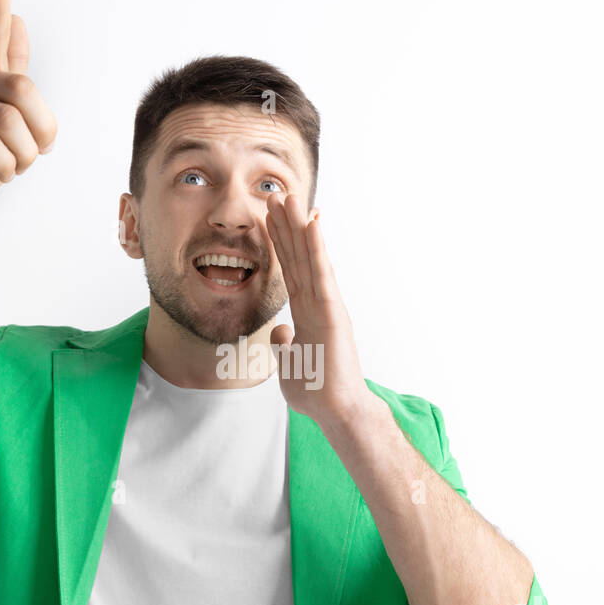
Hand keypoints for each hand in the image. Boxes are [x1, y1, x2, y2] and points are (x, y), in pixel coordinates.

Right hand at [0, 0, 58, 224]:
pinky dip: (4, 164)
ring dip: (23, 153)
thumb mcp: (14, 122)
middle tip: (38, 153)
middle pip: (19, 88)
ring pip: (5, 120)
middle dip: (40, 128)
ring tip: (17, 167)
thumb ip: (17, 82)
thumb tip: (19, 23)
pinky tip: (2, 173)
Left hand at [265, 191, 378, 433]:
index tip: (267, 217)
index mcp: (306, 312)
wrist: (336, 410)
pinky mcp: (333, 311)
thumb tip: (280, 329)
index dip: (278, 243)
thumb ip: (284, 344)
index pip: (289, 270)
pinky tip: (311, 221)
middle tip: (276, 193)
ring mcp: (327, 304)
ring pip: (310, 257)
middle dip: (286, 225)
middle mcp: (317, 302)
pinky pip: (322, 273)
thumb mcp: (289, 365)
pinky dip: (317, 246)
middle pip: (298, 256)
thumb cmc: (316, 391)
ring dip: (300, 225)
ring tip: (290, 196)